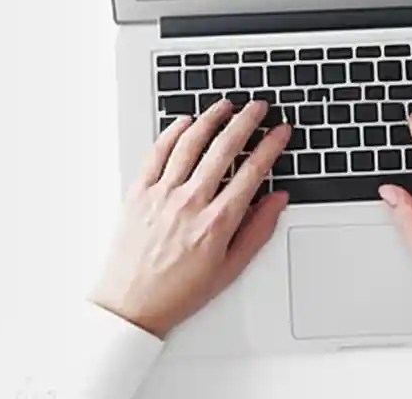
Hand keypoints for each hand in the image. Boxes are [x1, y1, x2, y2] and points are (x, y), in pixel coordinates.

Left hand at [89, 100, 289, 337]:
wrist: (131, 306)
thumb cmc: (178, 292)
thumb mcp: (230, 268)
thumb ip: (258, 230)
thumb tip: (277, 200)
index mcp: (217, 223)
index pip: (252, 171)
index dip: (270, 146)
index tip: (280, 132)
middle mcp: (190, 203)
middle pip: (224, 148)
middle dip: (246, 121)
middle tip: (258, 108)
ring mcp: (162, 195)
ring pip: (191, 143)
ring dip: (211, 118)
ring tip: (225, 105)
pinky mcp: (138, 193)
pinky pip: (157, 153)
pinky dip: (173, 132)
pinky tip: (185, 122)